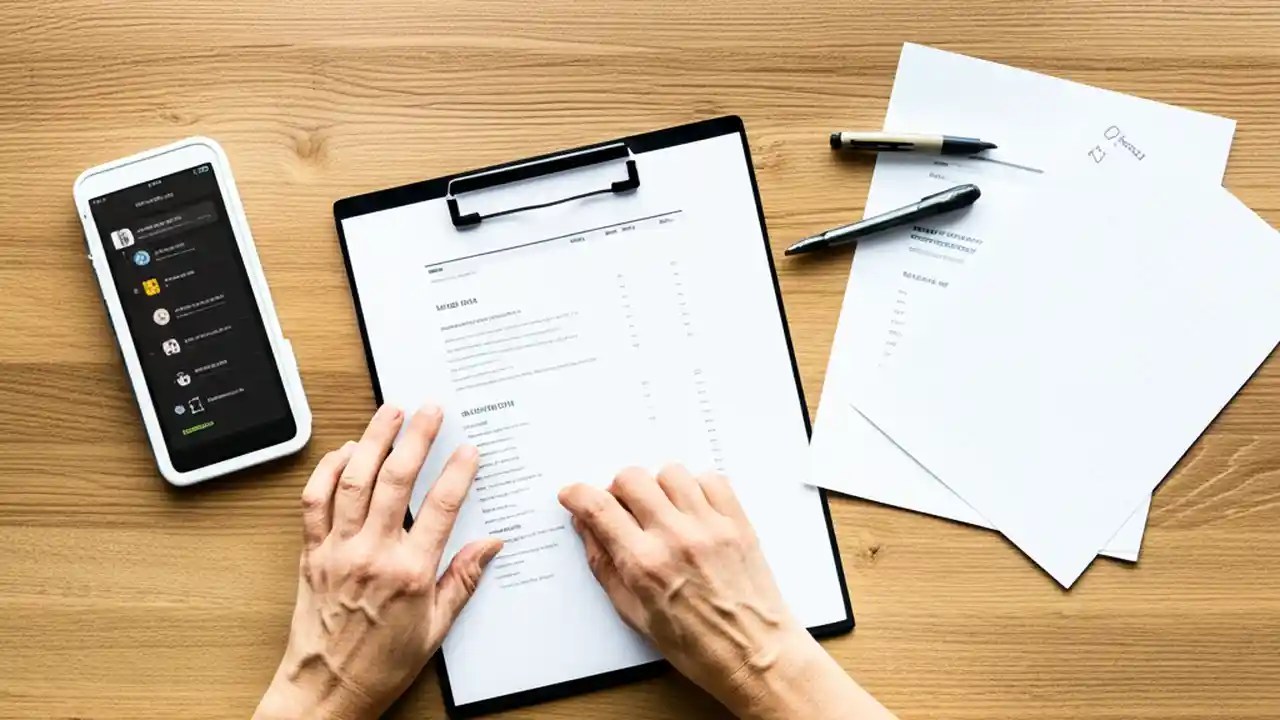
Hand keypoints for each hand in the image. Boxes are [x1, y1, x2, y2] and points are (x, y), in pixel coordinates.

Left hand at [255, 405, 502, 719]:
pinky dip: (328, 470)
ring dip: (373, 440)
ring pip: (354, 480)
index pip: (440, 507)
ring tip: (390, 413)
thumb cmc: (380, 664)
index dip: (458, 472)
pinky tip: (345, 452)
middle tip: (430, 410)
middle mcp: (371, 554)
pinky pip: (315, 500)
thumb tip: (490, 545)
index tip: (469, 450)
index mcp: (410, 574)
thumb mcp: (435, 628)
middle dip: (417, 438)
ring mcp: (338, 549)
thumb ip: (462, 580)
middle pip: (396, 480)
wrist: (328, 688)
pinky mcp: (312, 552)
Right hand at [559, 466, 894, 719]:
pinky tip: (692, 509)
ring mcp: (710, 526)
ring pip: (670, 472)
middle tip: (622, 508)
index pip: (599, 508)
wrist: (756, 655)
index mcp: (644, 565)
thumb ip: (605, 566)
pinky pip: (711, 479)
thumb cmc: (697, 646)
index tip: (573, 494)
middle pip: (631, 479)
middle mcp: (675, 538)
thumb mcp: (635, 615)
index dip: (578, 494)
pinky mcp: (738, 523)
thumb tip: (586, 529)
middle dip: (616, 489)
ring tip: (661, 509)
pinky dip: (696, 488)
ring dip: (657, 486)